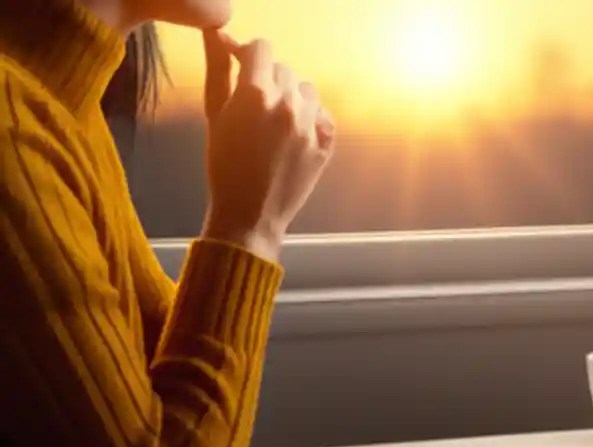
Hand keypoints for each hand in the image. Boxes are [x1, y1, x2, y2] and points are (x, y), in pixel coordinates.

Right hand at [201, 31, 335, 262]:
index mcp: (255, 93)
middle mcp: (286, 105)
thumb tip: (217, 34)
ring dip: (292, 99)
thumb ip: (217, 68)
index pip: (261, 48)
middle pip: (284, 69)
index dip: (250, 56)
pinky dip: (312, 120)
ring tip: (274, 124)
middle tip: (254, 107)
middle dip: (269, 80)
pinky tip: (294, 136)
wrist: (249, 213)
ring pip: (306, 90)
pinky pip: (323, 114)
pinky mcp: (326, 144)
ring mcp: (310, 125)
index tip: (244, 68)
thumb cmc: (224, 165)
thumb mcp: (214, 115)